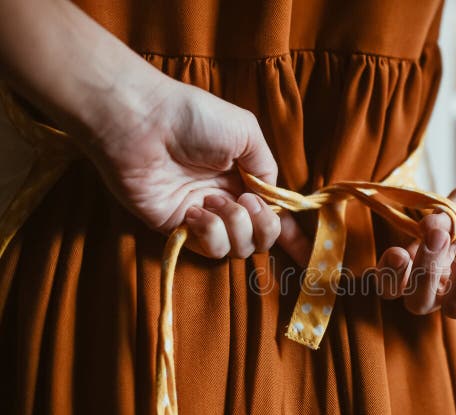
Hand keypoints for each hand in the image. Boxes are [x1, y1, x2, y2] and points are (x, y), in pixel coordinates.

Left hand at [84, 77, 309, 260]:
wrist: (144, 123)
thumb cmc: (194, 118)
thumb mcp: (246, 132)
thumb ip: (266, 168)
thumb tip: (272, 197)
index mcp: (244, 178)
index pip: (274, 215)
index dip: (294, 236)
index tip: (309, 253)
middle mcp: (226, 201)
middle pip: (261, 238)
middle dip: (264, 226)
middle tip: (247, 202)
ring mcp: (202, 218)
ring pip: (238, 248)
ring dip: (235, 226)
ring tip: (213, 199)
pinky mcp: (177, 230)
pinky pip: (209, 248)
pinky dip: (209, 231)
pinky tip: (195, 210)